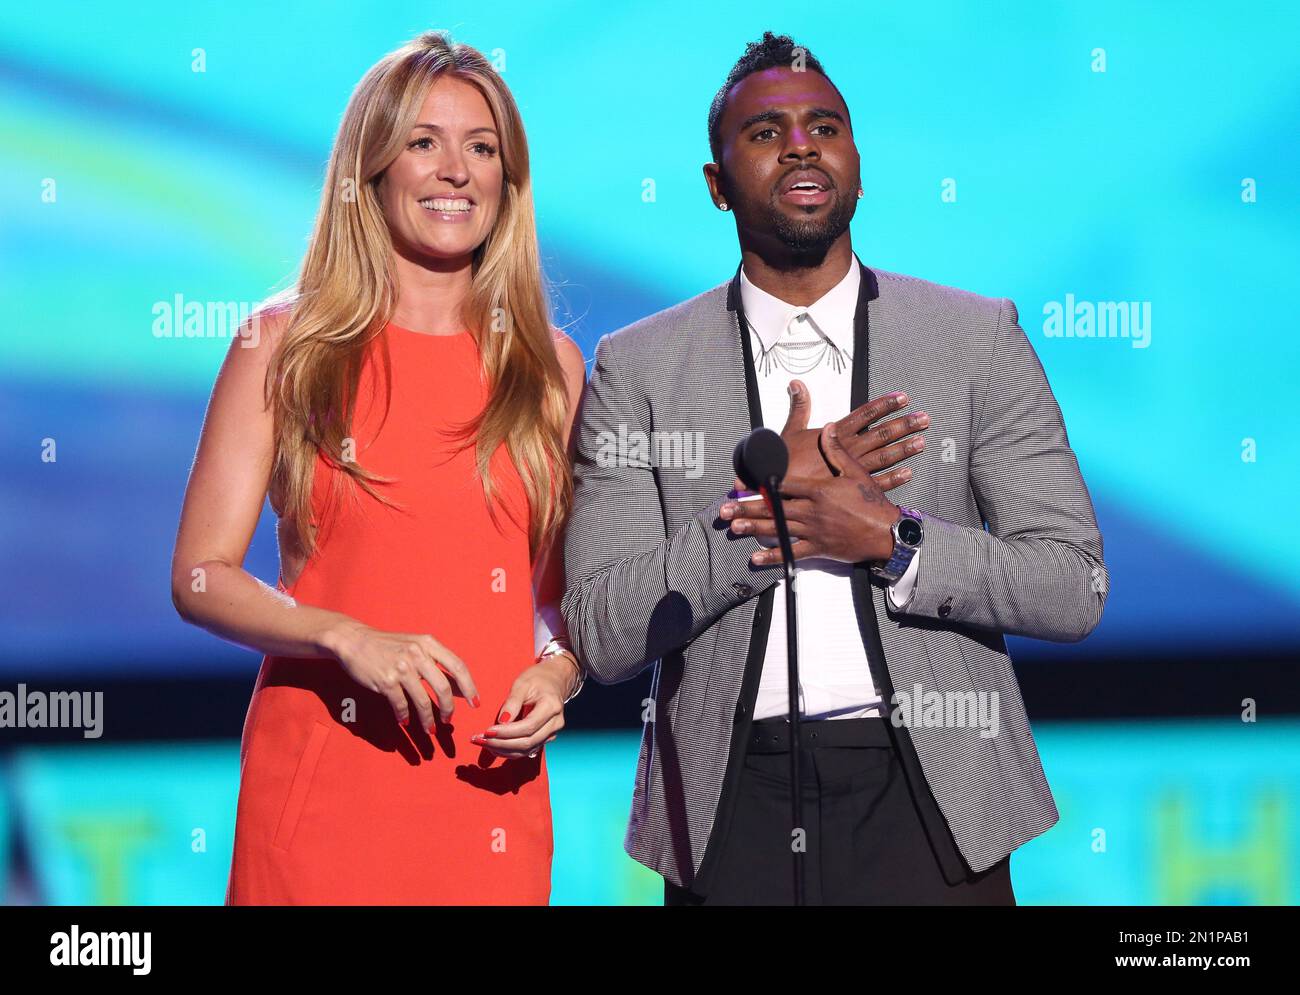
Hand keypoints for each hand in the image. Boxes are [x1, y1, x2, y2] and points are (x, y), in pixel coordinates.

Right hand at [326, 621, 478, 731]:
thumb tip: (459, 688)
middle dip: (449, 709)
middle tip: (449, 720)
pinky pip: (401, 706)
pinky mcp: (386, 681)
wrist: (354, 641)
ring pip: (423, 701)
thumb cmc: (388, 646)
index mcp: (428, 643)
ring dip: (428, 720)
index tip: (475, 703)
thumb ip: (437, 664)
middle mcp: (417, 654)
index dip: (469, 687)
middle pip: (443, 688)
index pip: (457, 666)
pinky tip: (405, 721)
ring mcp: (401, 668)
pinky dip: (405, 717)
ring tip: (431, 729)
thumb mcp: (415, 646)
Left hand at [471, 653, 575, 758]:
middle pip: (527, 742)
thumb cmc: (537, 678)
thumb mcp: (522, 683)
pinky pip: (528, 750)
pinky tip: (494, 747)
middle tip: (480, 740)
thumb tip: (502, 722)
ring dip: (503, 750)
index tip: (487, 731)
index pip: (528, 726)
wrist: (555, 680)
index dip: (506, 732)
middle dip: (501, 744)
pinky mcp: (546, 738)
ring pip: (527, 750)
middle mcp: (555, 723)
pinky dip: (510, 751)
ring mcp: (552, 733)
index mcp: (551, 707)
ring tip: (484, 743)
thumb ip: (512, 702)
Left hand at [727, 422, 901, 565]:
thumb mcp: (855, 471)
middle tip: (724, 510)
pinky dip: (773, 557)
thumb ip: (837, 450)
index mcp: (818, 490)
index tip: (743, 482)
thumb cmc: (872, 501)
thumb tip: (827, 428)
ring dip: (753, 529)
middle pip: (773, 508)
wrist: (887, 532)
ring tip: (733, 528)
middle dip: (746, 508)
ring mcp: (813, 531)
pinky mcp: (818, 548)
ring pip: (778, 529)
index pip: (784, 484)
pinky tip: (756, 559)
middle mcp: (811, 511)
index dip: (761, 482)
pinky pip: (791, 554)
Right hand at [731, 383, 927, 492]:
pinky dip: (894, 478)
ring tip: (921, 441)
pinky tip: (908, 472)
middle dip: (904, 424)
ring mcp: (853, 468)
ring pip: (885, 455)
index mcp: (836, 433)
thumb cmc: (784, 461)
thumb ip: (798, 406)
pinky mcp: (852, 487)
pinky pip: (878, 482)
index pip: (866, 414)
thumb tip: (796, 385)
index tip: (902, 398)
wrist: (779, 487)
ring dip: (904, 448)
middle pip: (882, 433)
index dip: (885, 405)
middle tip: (922, 419)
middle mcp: (849, 449)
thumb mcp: (789, 429)